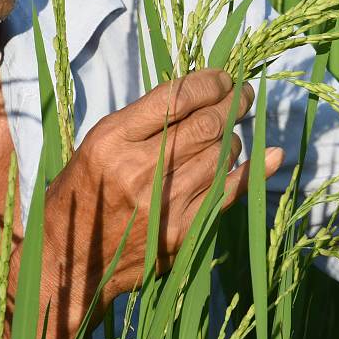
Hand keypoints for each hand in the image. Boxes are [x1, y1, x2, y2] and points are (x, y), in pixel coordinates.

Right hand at [57, 68, 282, 297]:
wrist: (69, 261)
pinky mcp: (181, 232)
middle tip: (243, 96)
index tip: (224, 77)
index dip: (209, 82)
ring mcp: (163, 204)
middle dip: (233, 103)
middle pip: (205, 124)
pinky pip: (228, 193)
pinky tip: (269, 154)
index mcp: (112, 140)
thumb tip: (199, 92)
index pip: (175, 98)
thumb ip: (143, 122)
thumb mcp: (98, 145)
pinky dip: (253, 171)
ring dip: (233, 137)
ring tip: (229, 132)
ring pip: (221, 155)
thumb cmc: (84, 193)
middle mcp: (138, 170)